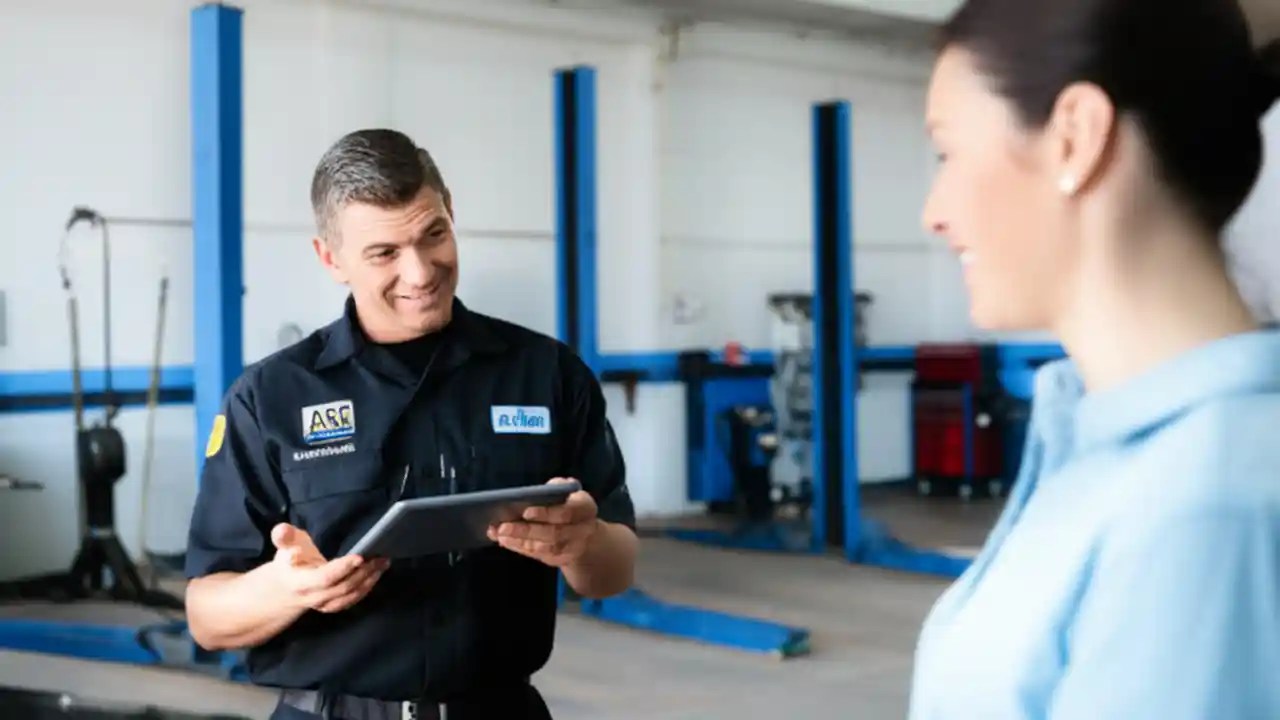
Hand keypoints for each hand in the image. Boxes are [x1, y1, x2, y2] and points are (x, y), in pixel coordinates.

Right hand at [268, 523, 389, 613]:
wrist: (284, 588)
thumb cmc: (288, 561)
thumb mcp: (284, 546)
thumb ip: (284, 537)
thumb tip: (282, 529)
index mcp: (300, 582)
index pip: (325, 577)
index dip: (342, 568)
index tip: (359, 556)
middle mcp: (313, 596)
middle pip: (343, 587)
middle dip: (364, 572)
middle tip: (380, 555)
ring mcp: (324, 604)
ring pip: (350, 595)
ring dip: (369, 580)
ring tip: (383, 562)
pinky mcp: (333, 606)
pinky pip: (352, 600)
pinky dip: (367, 587)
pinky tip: (377, 573)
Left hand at [488, 478, 599, 567]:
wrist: (583, 530)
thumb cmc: (567, 504)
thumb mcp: (563, 492)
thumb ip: (551, 491)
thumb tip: (527, 495)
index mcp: (585, 507)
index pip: (567, 512)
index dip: (547, 513)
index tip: (526, 512)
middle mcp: (583, 529)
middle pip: (554, 533)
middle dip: (527, 530)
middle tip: (503, 526)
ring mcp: (574, 547)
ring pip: (546, 547)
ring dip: (520, 541)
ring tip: (499, 533)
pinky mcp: (562, 558)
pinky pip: (540, 554)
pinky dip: (521, 547)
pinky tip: (505, 540)